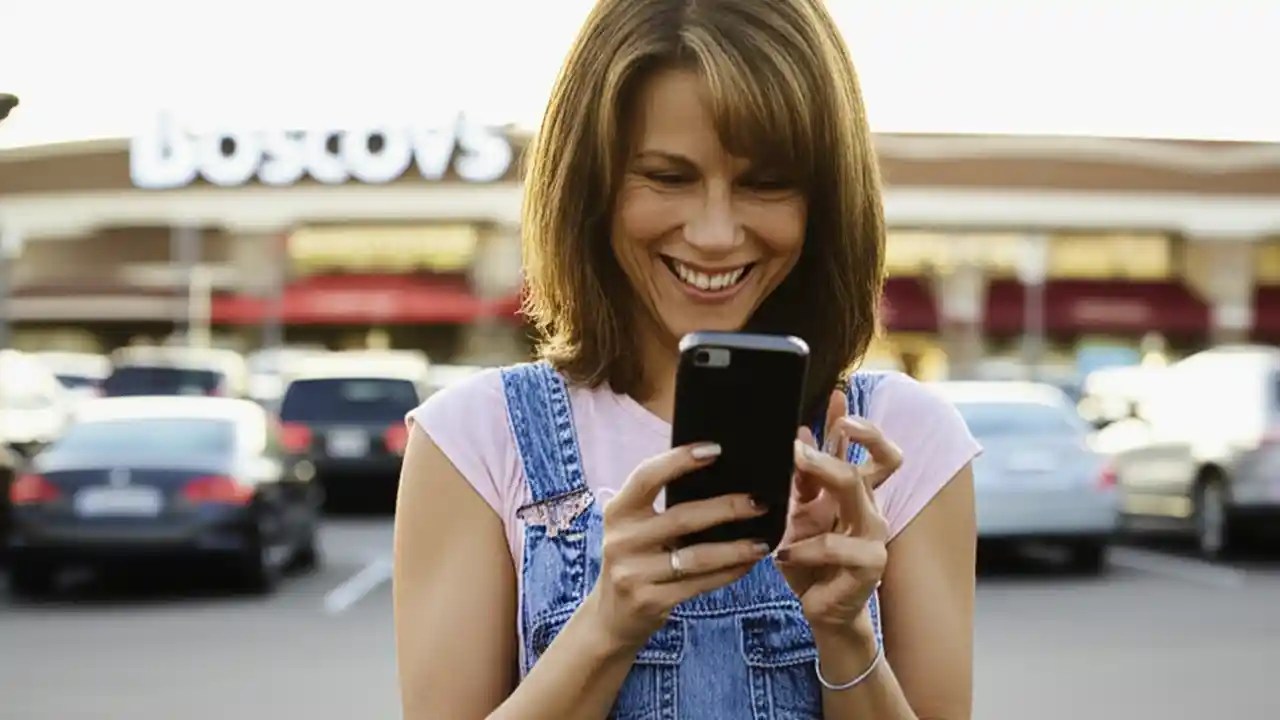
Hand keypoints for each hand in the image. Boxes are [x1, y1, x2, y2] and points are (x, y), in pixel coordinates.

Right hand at [584, 443, 770, 650]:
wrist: (612, 617)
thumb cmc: (636, 559)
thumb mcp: (635, 527)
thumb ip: (661, 504)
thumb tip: (718, 474)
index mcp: (618, 511)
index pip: (646, 477)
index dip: (679, 460)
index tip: (716, 449)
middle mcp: (621, 540)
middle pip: (681, 518)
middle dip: (726, 508)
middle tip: (759, 502)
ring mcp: (633, 574)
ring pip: (696, 557)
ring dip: (735, 548)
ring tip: (762, 542)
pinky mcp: (650, 601)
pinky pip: (699, 585)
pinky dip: (728, 573)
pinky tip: (747, 564)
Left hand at [776, 391, 902, 637]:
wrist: (822, 610)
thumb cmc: (810, 561)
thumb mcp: (798, 515)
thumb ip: (802, 479)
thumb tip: (798, 433)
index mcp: (854, 493)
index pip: (868, 450)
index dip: (858, 422)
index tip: (837, 396)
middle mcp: (869, 508)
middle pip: (870, 462)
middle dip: (841, 441)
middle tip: (806, 435)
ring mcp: (873, 535)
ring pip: (857, 492)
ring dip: (822, 476)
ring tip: (795, 467)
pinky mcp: (869, 565)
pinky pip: (838, 546)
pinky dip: (808, 545)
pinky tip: (784, 551)